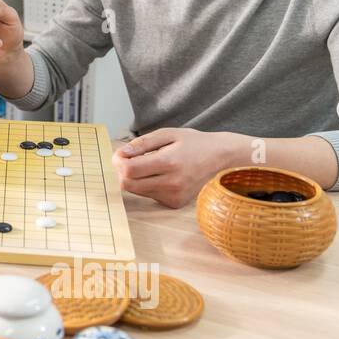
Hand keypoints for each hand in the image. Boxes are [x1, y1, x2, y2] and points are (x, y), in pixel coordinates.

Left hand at [112, 128, 246, 207]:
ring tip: (148, 166)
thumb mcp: (168, 134)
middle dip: (122, 172)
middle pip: (128, 185)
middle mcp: (172, 183)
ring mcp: (174, 196)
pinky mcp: (175, 203)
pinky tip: (160, 175)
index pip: (129, 171)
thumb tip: (121, 153)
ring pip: (137, 191)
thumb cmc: (194, 143)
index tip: (120, 155)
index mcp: (169, 162)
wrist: (221, 158)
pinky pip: (150, 196)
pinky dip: (148, 186)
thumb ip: (142, 144)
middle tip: (129, 160)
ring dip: (135, 179)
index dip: (118, 163)